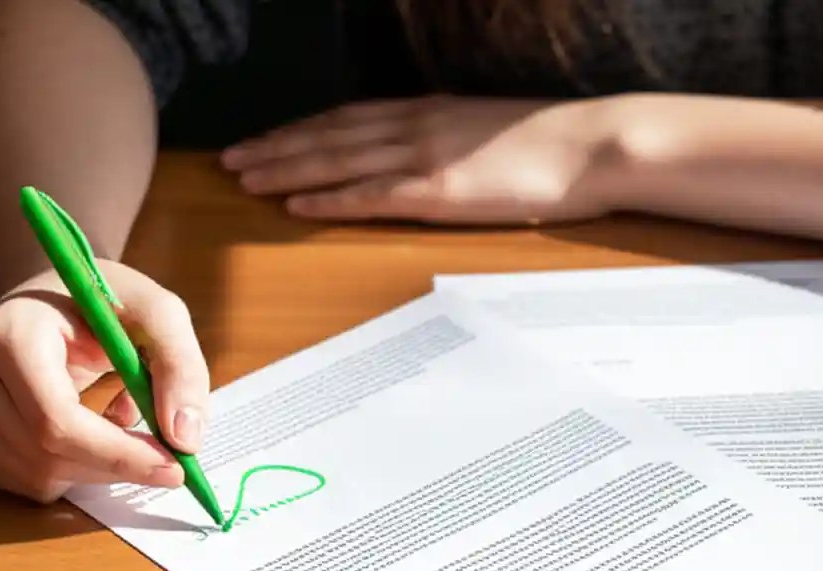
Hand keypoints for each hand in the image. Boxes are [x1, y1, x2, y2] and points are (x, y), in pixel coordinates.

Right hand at [0, 264, 209, 502]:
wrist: (51, 297)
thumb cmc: (104, 301)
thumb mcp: (157, 312)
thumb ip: (180, 367)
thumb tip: (186, 439)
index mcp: (10, 332)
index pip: (56, 418)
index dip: (118, 452)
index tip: (175, 466)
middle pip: (46, 453)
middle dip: (117, 465)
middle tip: (170, 464)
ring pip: (37, 475)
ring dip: (98, 469)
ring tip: (120, 425)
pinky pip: (24, 481)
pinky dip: (71, 471)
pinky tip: (88, 434)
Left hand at [221, 95, 623, 224]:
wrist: (592, 147)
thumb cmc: (553, 146)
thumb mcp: (490, 132)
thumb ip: (452, 140)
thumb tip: (430, 155)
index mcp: (429, 112)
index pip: (349, 119)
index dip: (301, 130)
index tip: (264, 139)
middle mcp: (416, 126)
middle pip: (330, 135)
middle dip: (276, 147)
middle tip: (230, 160)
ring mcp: (425, 156)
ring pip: (338, 160)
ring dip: (287, 169)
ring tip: (245, 179)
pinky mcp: (440, 190)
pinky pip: (371, 195)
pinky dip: (329, 200)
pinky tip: (297, 206)